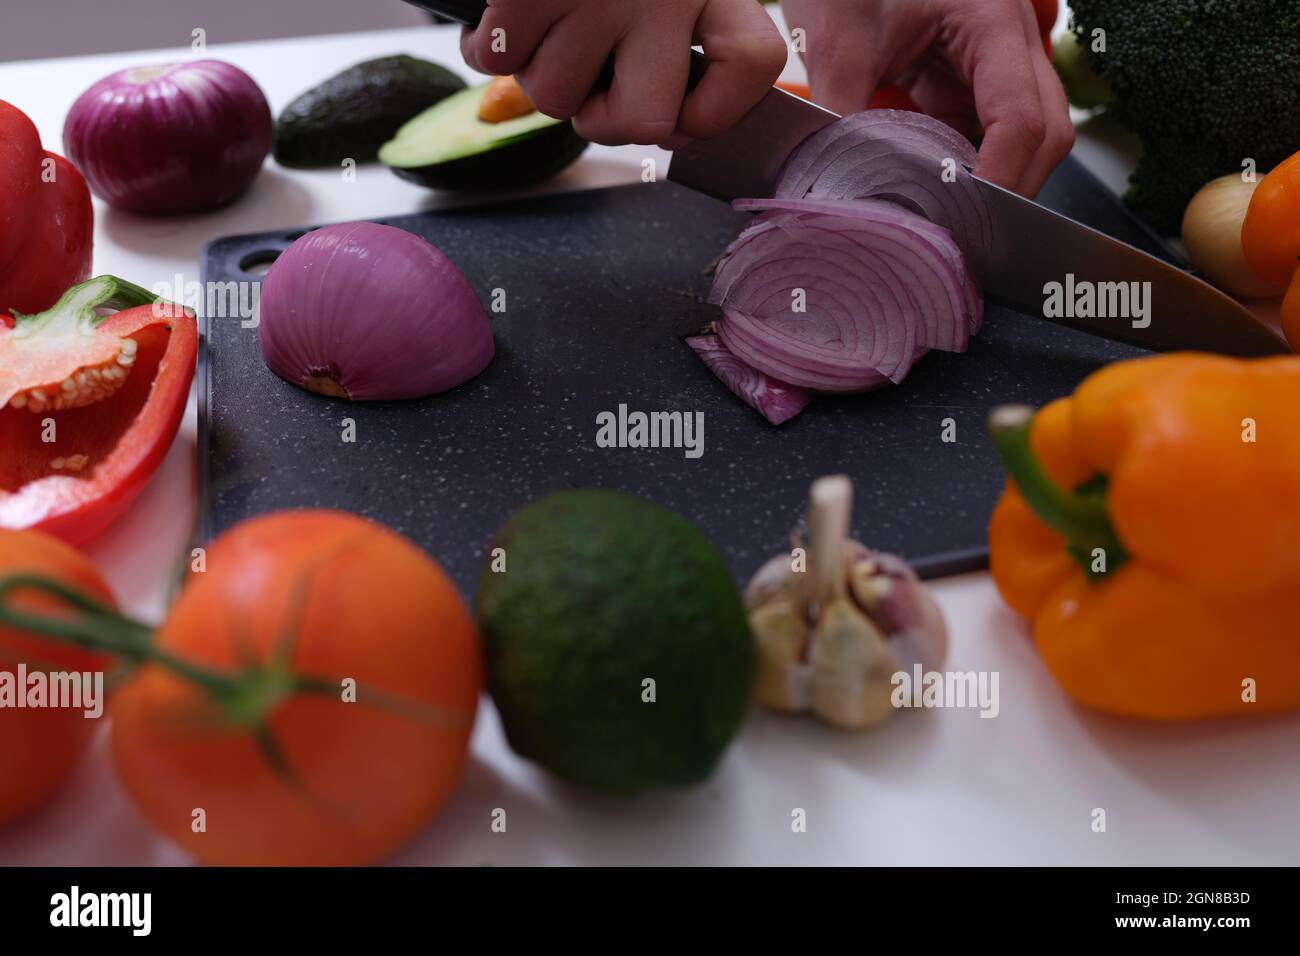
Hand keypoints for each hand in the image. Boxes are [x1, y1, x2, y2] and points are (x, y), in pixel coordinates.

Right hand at [460, 0, 787, 147]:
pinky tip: (502, 15)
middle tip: (592, 83)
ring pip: (558, 98)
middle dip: (605, 120)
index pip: (753, 64)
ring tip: (544, 25)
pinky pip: (498, 62)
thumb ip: (686, 38)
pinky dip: (487, 45)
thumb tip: (669, 123)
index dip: (711, 113)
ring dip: (537, 73)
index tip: (683, 109)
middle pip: (646, 121)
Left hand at [781, 0, 1072, 195]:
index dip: (1002, 177)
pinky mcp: (972, 78)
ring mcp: (995, 62)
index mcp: (991, 21)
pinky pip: (986, 133)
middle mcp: (1010, 42)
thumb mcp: (838, 39)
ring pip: (1024, 137)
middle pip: (1046, 133)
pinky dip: (967, 167)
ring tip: (948, 221)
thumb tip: (842, 187)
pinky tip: (933, 193)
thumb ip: (841, 113)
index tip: (971, 219)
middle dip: (1013, 188)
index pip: (1023, 118)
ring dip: (993, 180)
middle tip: (965, 235)